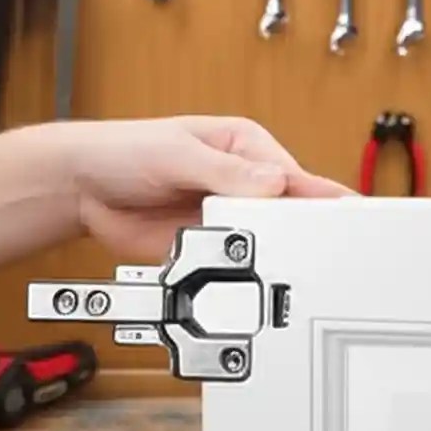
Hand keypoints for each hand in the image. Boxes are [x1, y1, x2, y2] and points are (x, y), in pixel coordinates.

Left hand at [51, 116, 354, 261]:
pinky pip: (237, 265)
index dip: (325, 199)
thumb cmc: (125, 151)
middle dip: (304, 233)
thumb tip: (274, 182)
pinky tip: (256, 281)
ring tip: (295, 271)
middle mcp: (245, 183)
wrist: (80, 187)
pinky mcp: (209, 248)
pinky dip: (246, 275)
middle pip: (289, 214)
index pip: (295, 176)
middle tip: (326, 253)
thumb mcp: (178, 153)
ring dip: (275, 256)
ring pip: (267, 242)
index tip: (350, 216)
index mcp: (247, 148)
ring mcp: (228, 218)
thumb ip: (226, 172)